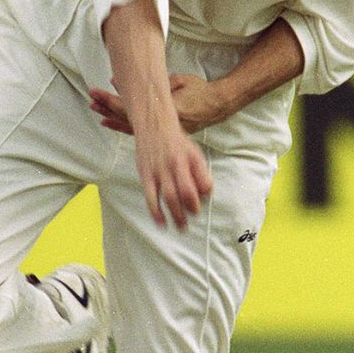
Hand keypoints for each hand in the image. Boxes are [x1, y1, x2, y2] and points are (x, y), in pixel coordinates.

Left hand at [90, 72, 225, 135]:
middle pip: (127, 118)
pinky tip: (112, 123)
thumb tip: (136, 81)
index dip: (112, 101)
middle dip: (108, 108)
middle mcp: (161, 125)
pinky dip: (124, 126)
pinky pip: (140, 132)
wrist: (217, 106)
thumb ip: (158, 83)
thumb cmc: (200, 91)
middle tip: (92, 100)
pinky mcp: (165, 134)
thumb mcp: (180, 81)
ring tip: (97, 112)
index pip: (130, 107)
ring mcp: (163, 131)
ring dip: (113, 119)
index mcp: (164, 110)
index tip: (98, 94)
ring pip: (132, 127)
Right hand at [130, 113, 213, 228]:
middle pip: (184, 194)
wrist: (153, 124)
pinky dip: (156, 212)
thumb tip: (206, 193)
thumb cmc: (177, 142)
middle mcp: (174, 166)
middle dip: (189, 211)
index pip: (199, 184)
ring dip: (175, 215)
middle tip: (191, 221)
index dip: (201, 199)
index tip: (200, 206)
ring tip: (180, 227)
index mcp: (189, 160)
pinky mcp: (146, 175)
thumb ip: (201, 172)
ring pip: (168, 198)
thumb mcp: (194, 152)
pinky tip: (161, 222)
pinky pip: (151, 197)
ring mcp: (159, 171)